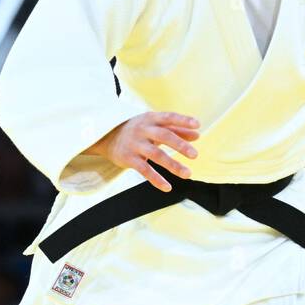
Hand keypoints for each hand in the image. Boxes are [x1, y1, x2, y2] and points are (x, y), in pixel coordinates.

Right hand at [86, 111, 200, 191]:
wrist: (107, 136)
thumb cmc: (139, 130)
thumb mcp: (155, 126)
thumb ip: (176, 130)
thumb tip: (197, 135)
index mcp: (151, 119)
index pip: (169, 117)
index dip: (183, 120)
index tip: (197, 125)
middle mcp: (143, 130)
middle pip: (164, 136)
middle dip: (180, 145)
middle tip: (195, 155)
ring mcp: (135, 144)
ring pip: (155, 155)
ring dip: (172, 165)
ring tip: (187, 174)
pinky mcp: (128, 158)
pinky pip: (144, 170)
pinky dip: (156, 179)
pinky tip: (167, 187)